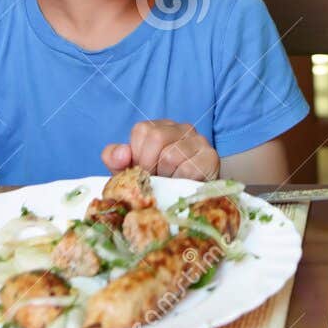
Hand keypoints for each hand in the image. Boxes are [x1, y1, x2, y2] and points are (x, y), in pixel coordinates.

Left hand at [103, 120, 218, 179]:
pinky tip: (182, 183)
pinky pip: (187, 169)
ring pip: (170, 155)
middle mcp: (182, 128)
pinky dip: (179, 181)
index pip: (141, 130)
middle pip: (156, 138)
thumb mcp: (132, 170)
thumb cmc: (160, 183)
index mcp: (162, 127)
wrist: (193, 201)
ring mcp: (199, 141)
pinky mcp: (211, 158)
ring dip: (165, 176)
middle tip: (155, 178)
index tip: (143, 169)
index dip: (137, 155)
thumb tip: (123, 153)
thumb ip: (116, 159)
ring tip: (170, 181)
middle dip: (149, 165)